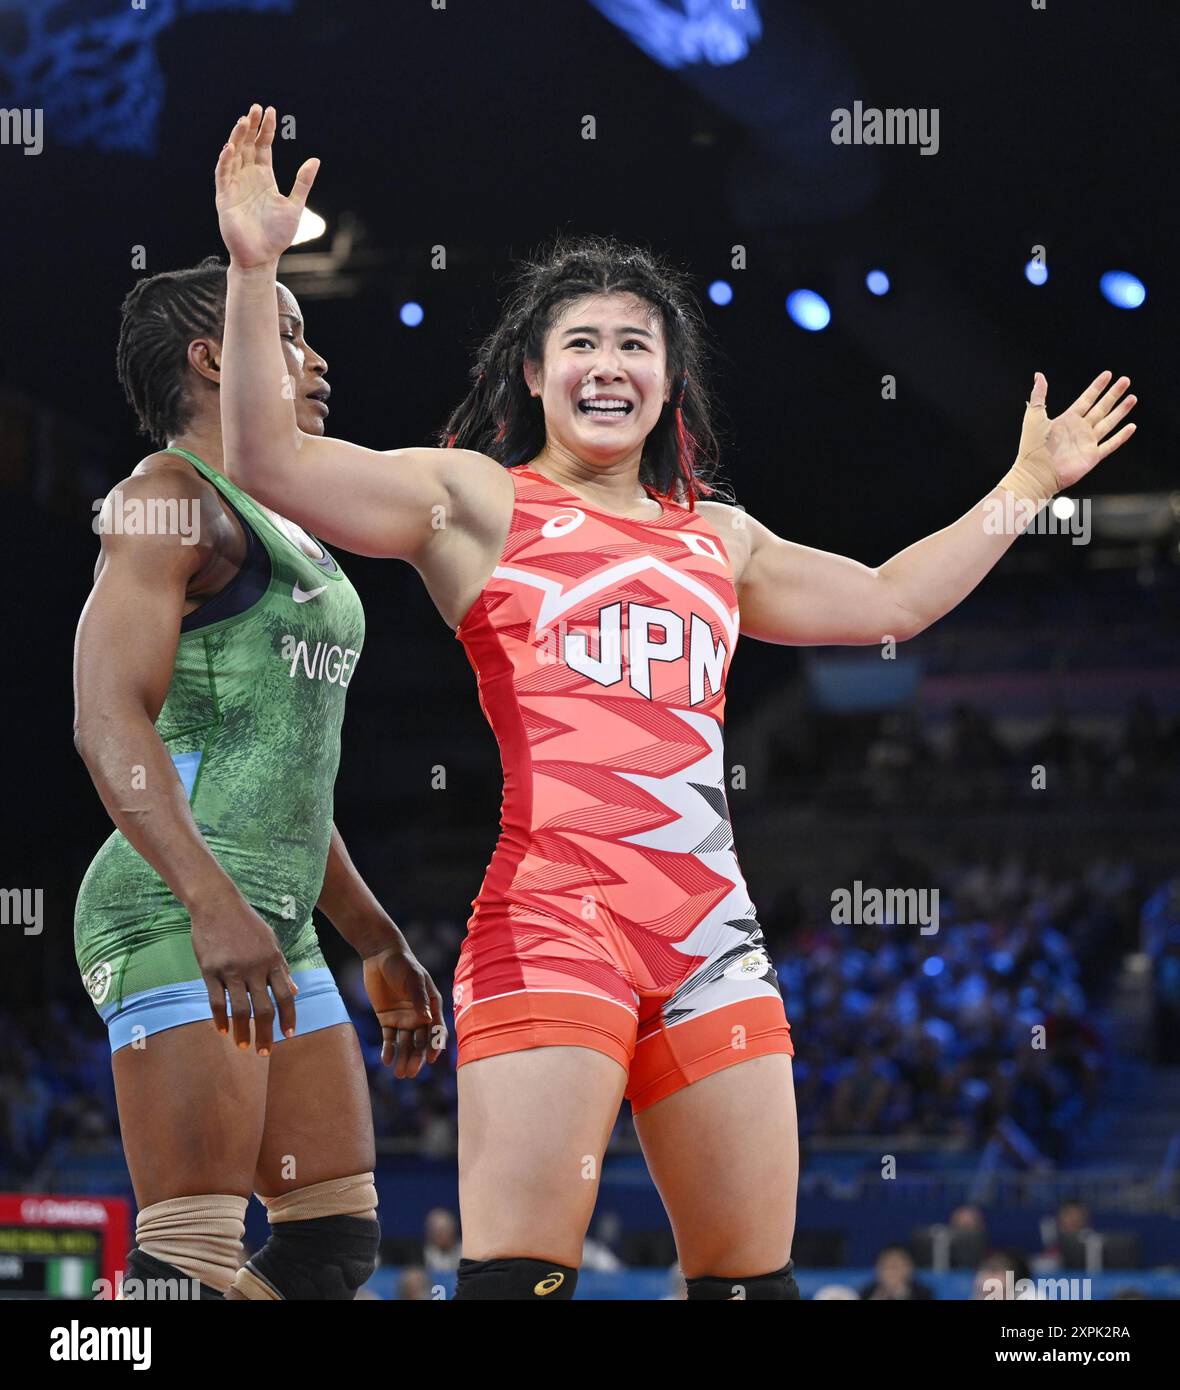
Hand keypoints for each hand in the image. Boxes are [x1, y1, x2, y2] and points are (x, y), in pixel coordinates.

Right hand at [189, 888, 297, 1054]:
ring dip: (242, 1032)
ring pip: (240, 1009)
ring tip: (243, 1046)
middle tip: (264, 1052)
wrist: (217, 903)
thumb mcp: (271, 942)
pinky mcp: (210, 970)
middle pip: (264, 1008)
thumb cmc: (246, 923)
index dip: (288, 1017)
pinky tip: (222, 1031)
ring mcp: (231, 969)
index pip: (286, 995)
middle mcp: (255, 967)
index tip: (288, 1035)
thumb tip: (295, 992)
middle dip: (266, 1034)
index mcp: (273, 959)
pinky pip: (216, 1001)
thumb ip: (282, 968)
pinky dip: (220, 1019)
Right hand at [215, 102, 318, 267]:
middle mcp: (248, 177)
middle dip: (250, 127)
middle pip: (247, 145)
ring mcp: (235, 186)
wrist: (262, 257)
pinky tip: (230, 147)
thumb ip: (302, 183)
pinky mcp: (225, 198)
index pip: (263, 147)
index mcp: (264, 177)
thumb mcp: (295, 205)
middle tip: (255, 108)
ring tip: (243, 120)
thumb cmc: (277, 235)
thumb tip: (315, 160)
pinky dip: (225, 161)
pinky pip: (223, 175)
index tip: (271, 111)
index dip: (266, 130)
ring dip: (237, 138)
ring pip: (234, 155)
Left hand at [363, 947, 446, 1078]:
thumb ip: (419, 999)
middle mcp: (419, 1015)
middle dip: (416, 1058)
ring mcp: (403, 1018)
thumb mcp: (412, 979)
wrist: (381, 955)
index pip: (436, 1029)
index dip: (434, 1045)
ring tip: (399, 1074)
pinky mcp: (387, 1018)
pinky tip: (386, 1060)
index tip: (430, 1058)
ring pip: (405, 1043)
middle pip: (420, 1041)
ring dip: (403, 1058)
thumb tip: (427, 1021)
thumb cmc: (402, 964)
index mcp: (431, 1005)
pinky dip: (388, 1050)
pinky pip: (389, 1038)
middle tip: (411, 1072)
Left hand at [1017, 371, 1136, 491]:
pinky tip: (1131, 426)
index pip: (1086, 399)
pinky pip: (1110, 444)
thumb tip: (1039, 375)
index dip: (1097, 387)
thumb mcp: (1034, 416)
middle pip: (1101, 408)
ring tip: (1132, 398)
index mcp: (1067, 419)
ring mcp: (1087, 442)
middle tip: (1125, 381)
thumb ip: (1039, 396)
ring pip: (1109, 422)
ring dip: (1121, 411)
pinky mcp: (1092, 456)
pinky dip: (1121, 436)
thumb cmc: (1031, 447)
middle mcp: (1080, 429)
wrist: (1035, 473)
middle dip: (1113, 394)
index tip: (1108, 375)